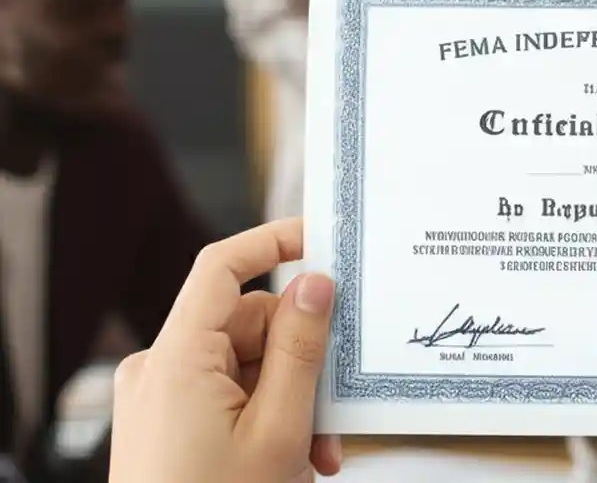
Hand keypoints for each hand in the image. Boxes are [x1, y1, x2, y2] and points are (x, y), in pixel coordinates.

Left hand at [109, 219, 342, 482]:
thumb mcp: (280, 430)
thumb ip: (302, 350)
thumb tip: (316, 283)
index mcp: (176, 359)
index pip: (223, 267)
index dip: (273, 241)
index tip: (322, 237)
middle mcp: (159, 369)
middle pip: (249, 326)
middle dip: (301, 361)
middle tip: (337, 407)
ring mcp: (159, 397)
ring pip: (246, 366)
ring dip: (290, 400)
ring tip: (315, 453)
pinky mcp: (166, 422)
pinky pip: (227, 395)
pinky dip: (264, 416)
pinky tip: (292, 458)